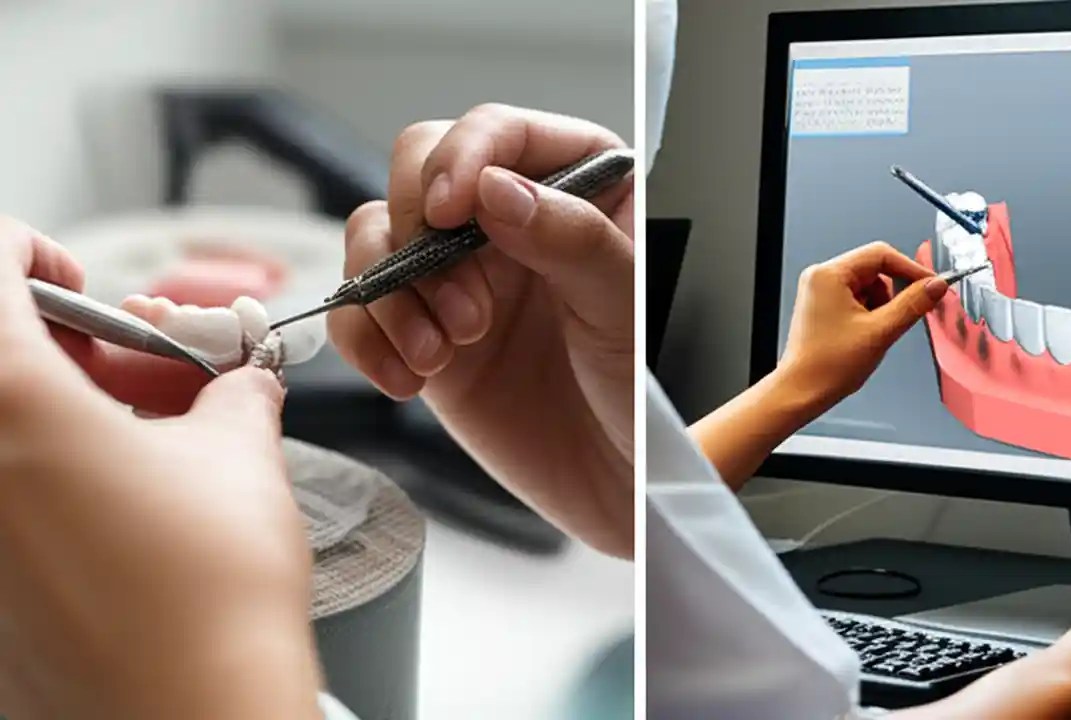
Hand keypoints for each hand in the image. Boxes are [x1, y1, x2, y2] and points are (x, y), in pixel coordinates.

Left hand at [0, 218, 320, 719]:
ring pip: (4, 429)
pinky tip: (122, 500)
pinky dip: (49, 474)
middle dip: (66, 344)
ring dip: (64, 411)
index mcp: (9, 404)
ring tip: (145, 440)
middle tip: (134, 371)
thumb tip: (239, 379)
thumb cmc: (210, 596)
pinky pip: (9, 492)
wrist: (196, 716)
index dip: (34, 254)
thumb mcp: (241, 453)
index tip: (83, 283)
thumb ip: (233, 389)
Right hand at [329, 104, 634, 556]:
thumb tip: (495, 187)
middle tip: (463, 308)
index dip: (465, 155)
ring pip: (376, 233)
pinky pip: (357, 310)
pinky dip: (365, 339)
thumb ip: (570, 240)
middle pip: (418, 168)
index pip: (500, 132)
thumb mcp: (622, 311)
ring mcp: (456, 275)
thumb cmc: (635, 394)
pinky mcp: (419, 332)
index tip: (452, 209)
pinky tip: (408, 380)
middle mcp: (506, 221)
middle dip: (420, 229)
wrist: (612, 487)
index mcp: (572, 191)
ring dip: (392, 293)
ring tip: (443, 354)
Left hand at [776, 241, 946, 408]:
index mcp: (828, 275)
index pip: (880, 254)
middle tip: (907, 313)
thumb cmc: (827, 365)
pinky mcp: (823, 307)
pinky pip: (856, 299)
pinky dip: (870, 313)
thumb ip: (912, 305)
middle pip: (874, 269)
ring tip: (876, 331)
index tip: (931, 285)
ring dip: (882, 305)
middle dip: (894, 292)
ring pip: (868, 286)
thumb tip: (935, 286)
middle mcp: (820, 278)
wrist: (802, 391)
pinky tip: (867, 334)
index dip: (910, 269)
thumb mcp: (880, 332)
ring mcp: (820, 292)